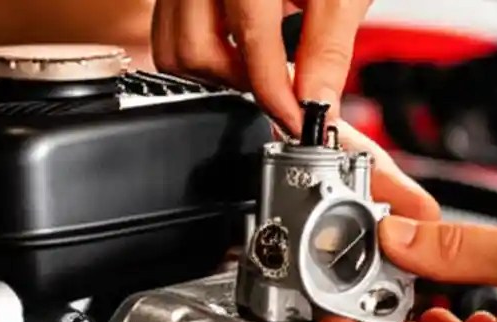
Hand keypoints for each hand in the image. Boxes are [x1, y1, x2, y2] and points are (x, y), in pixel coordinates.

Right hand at [151, 0, 370, 133]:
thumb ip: (327, 47)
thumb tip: (316, 102)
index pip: (250, 45)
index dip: (275, 95)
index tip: (297, 120)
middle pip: (194, 51)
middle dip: (238, 83)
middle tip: (281, 91)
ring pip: (172, 45)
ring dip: (214, 70)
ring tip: (260, 68)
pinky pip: (170, 26)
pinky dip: (203, 47)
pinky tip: (240, 46)